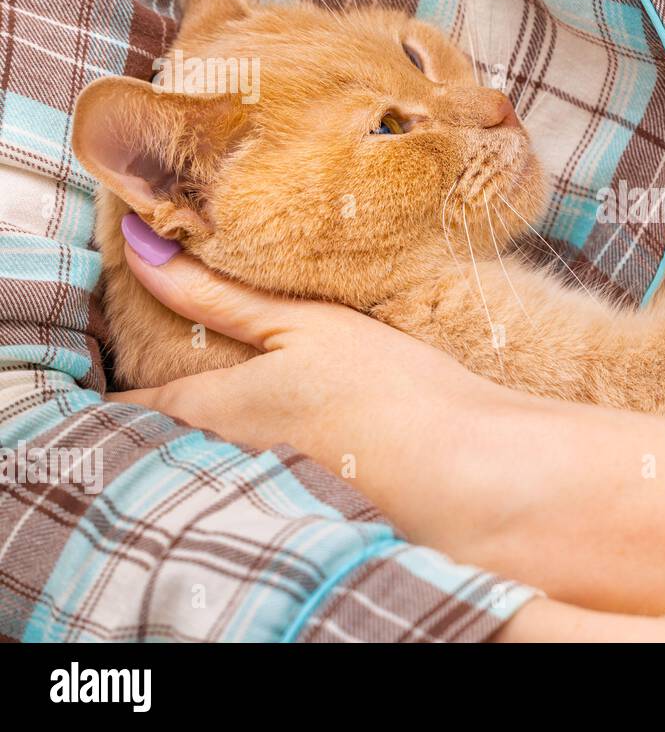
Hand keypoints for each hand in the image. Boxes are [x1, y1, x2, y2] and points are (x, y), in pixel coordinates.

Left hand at [107, 219, 528, 552]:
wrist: (466, 470)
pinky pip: (257, 473)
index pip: (131, 404)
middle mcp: (221, 461)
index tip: (126, 349)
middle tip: (192, 359)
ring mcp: (262, 489)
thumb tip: (139, 242)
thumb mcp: (303, 324)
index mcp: (208, 412)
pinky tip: (303, 423)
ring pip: (213, 456)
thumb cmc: (388, 392)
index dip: (119, 380)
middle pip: (169, 436)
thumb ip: (215, 292)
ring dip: (215, 431)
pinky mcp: (306, 503)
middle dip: (168, 405)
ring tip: (252, 385)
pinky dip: (260, 450)